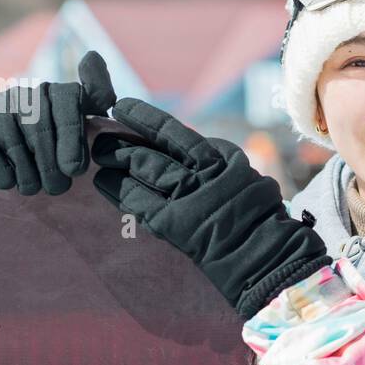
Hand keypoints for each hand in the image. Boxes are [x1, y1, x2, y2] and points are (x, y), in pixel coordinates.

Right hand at [0, 51, 116, 194]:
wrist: (7, 143)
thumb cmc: (56, 134)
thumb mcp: (83, 115)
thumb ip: (97, 92)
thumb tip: (92, 56)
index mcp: (55, 92)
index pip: (66, 107)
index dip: (71, 140)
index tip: (74, 170)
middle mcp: (24, 93)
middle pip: (39, 129)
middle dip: (50, 165)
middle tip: (57, 188)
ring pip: (13, 143)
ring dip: (26, 173)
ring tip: (34, 188)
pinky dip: (0, 170)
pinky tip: (9, 181)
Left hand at [91, 98, 331, 319]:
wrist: (265, 257)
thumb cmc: (255, 218)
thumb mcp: (242, 177)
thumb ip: (214, 161)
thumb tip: (175, 147)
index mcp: (223, 158)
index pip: (175, 132)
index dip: (145, 119)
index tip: (123, 108)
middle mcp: (207, 172)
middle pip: (155, 148)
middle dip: (123, 139)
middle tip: (100, 133)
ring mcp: (191, 196)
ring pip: (144, 169)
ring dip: (116, 160)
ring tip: (98, 155)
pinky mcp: (175, 223)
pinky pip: (138, 201)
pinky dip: (118, 190)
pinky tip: (103, 182)